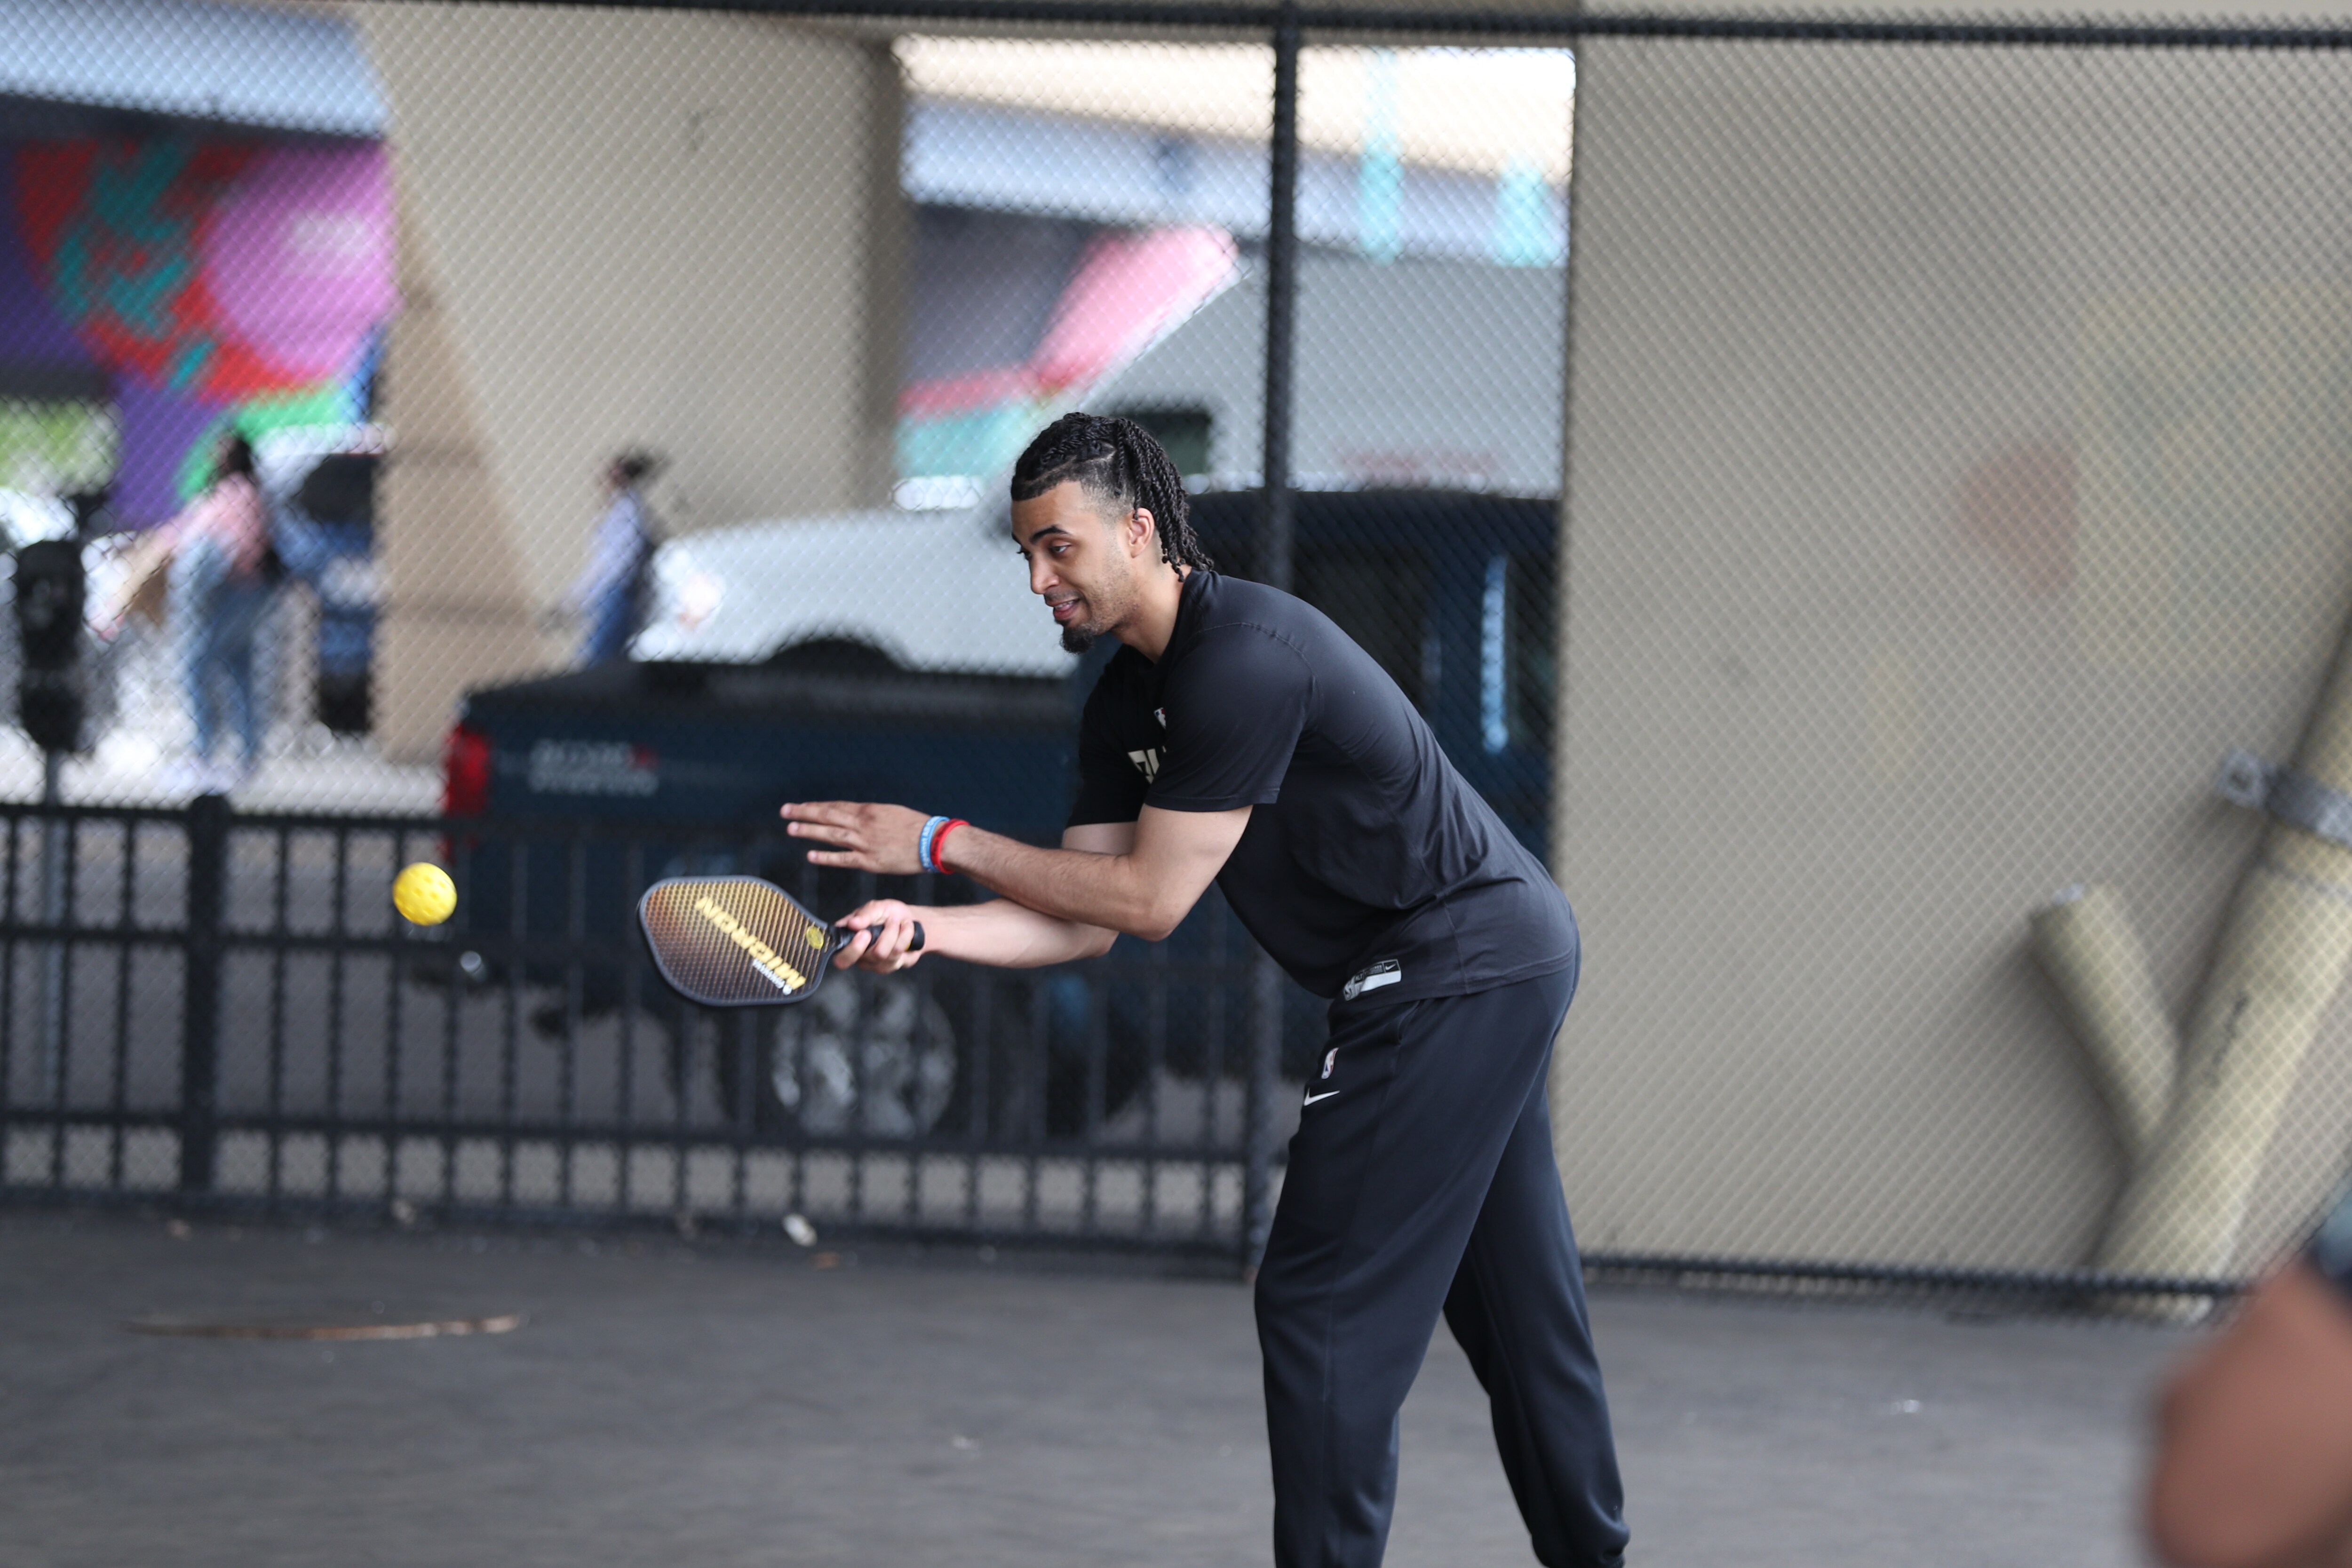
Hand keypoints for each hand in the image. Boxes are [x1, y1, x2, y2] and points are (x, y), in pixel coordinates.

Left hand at [781, 800, 929, 874]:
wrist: (933, 842)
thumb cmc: (916, 827)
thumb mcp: (891, 813)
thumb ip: (870, 816)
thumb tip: (855, 816)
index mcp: (868, 810)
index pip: (836, 806)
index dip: (816, 806)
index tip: (800, 806)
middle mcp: (863, 824)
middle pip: (828, 815)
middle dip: (805, 812)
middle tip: (785, 811)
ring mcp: (865, 843)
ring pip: (831, 834)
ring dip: (809, 831)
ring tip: (791, 829)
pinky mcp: (870, 861)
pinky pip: (843, 858)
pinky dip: (826, 857)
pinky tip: (811, 855)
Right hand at [833, 899, 924, 971]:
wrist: (910, 919)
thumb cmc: (888, 913)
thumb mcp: (876, 907)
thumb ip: (864, 915)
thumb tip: (852, 924)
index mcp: (849, 942)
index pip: (841, 959)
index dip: (852, 950)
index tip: (865, 933)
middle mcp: (860, 957)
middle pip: (868, 957)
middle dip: (883, 937)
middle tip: (891, 922)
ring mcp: (876, 964)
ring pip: (885, 954)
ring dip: (896, 932)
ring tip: (898, 922)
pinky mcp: (892, 966)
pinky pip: (899, 955)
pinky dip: (906, 937)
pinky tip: (906, 929)